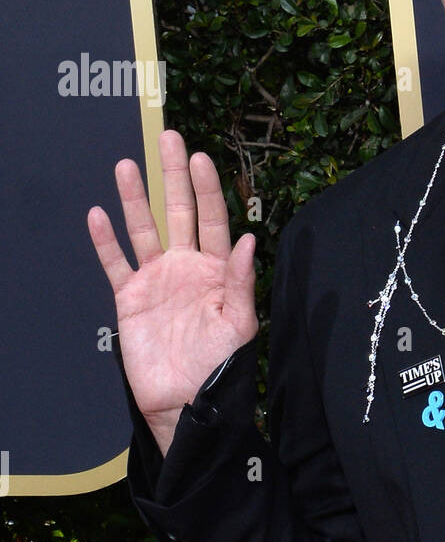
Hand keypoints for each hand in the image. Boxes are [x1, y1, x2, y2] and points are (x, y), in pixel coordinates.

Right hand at [87, 130, 258, 453]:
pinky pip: (115, 263)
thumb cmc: (220, 365)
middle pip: (179, 212)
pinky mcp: (130, 297)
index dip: (207, 188)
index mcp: (218, 270)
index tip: (200, 158)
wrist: (186, 402)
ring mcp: (157, 279)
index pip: (213, 219)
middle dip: (174, 176)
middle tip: (169, 139)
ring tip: (127, 165)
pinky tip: (97, 214)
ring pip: (144, 229)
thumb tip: (248, 239)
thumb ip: (241, 281)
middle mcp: (187, 267)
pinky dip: (105, 241)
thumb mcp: (239, 324)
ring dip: (135, 199)